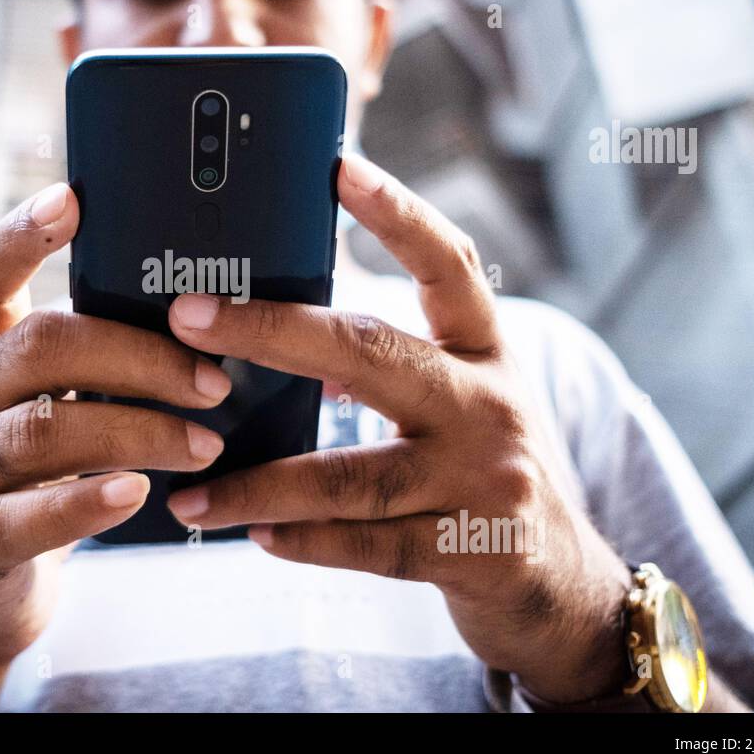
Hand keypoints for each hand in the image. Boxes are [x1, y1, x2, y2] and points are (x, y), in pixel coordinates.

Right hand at [0, 182, 227, 690]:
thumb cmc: (41, 482)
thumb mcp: (54, 408)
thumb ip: (97, 366)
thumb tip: (207, 315)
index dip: (19, 234)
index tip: (72, 198)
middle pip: (39, 347)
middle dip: (138, 355)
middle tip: (215, 381)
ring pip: (40, 431)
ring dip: (137, 430)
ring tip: (205, 444)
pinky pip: (20, 518)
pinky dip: (83, 503)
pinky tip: (136, 495)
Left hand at [164, 154, 632, 703]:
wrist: (563, 586)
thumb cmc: (484, 472)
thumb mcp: (463, 399)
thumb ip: (389, 361)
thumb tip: (277, 325)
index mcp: (486, 353)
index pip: (450, 266)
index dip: (398, 212)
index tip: (340, 167)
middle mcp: (490, 407)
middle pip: (372, 353)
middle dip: (271, 332)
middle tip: (190, 316)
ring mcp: (485, 482)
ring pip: (353, 475)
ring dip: (260, 483)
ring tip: (190, 491)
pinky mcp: (472, 553)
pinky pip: (366, 545)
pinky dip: (303, 539)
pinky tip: (252, 533)